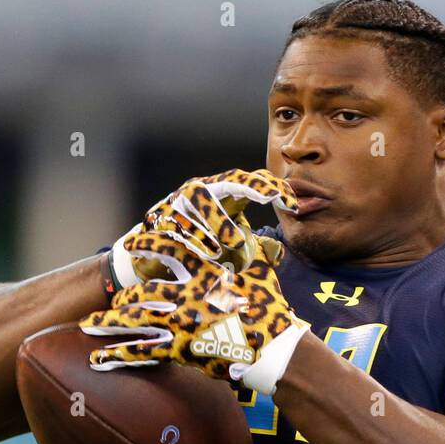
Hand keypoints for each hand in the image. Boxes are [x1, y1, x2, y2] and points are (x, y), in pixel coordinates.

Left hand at [82, 232, 305, 390]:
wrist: (275, 349)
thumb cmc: (271, 308)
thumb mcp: (260, 267)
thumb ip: (246, 244)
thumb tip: (244, 222)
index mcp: (205, 270)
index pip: (168, 249)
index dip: (146, 245)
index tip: (132, 244)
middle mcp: (188, 293)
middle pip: (143, 289)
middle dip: (123, 293)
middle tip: (110, 297)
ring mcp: (182, 322)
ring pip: (135, 319)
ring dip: (109, 324)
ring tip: (89, 326)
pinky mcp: (180, 349)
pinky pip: (142, 352)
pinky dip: (118, 356)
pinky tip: (98, 360)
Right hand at [107, 168, 295, 288]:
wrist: (152, 263)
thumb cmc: (198, 254)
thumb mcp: (231, 252)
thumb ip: (255, 249)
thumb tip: (278, 251)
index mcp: (222, 196)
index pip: (251, 182)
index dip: (273, 188)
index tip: (292, 203)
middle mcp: (201, 192)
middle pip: (229, 180)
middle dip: (251, 187)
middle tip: (268, 199)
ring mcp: (177, 203)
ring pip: (201, 198)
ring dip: (219, 220)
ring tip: (234, 243)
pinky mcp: (158, 218)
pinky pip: (178, 222)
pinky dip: (193, 238)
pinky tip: (206, 254)